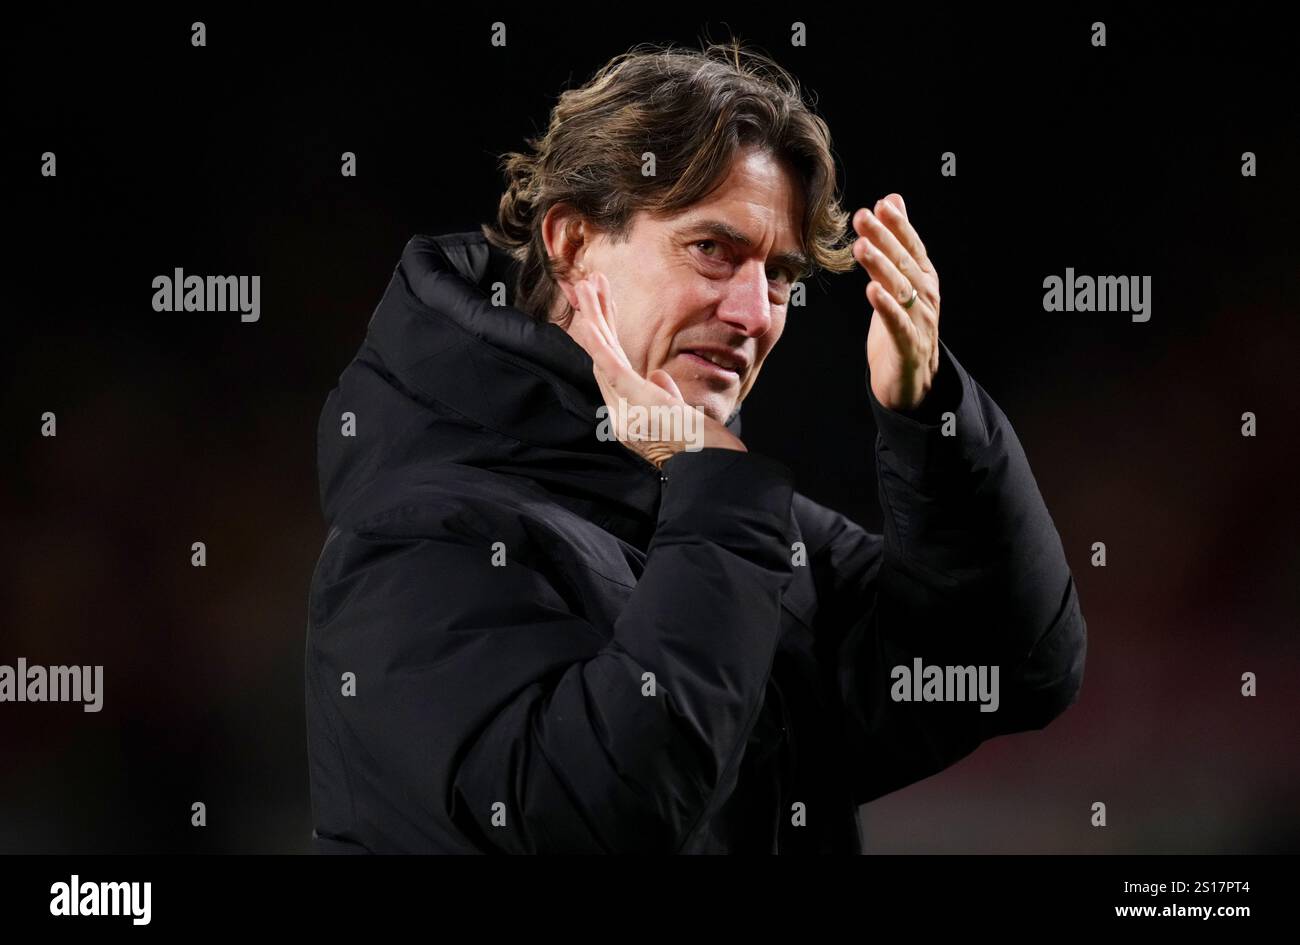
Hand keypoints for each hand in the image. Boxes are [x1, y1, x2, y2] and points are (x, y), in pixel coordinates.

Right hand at [568, 271, 745, 468]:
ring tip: (586, 285)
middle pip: (602, 357)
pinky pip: (612, 368)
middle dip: (596, 317)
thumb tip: (657, 375)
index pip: (612, 368)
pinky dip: (599, 343)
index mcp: (631, 417)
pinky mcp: (637, 403)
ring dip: (594, 317)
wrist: (714, 471)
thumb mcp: (681, 417)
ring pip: (603, 355)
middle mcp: (621, 415)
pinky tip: (589, 321)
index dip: (606, 335)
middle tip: (589, 284)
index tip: (605, 305)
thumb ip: (664, 394)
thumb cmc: (705, 449)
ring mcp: (626, 411)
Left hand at [852, 193, 941, 412]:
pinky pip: (897, 323)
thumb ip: (897, 241)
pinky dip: (886, 307)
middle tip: (862, 218)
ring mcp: (920, 321)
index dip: (898, 226)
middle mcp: (926, 297)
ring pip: (900, 289)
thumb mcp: (899, 280)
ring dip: (881, 267)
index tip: (879, 205)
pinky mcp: (909, 346)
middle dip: (883, 238)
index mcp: (924, 280)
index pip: (911, 247)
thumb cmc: (903, 326)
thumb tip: (893, 200)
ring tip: (862, 247)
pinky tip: (872, 291)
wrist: (912, 379)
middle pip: (904, 264)